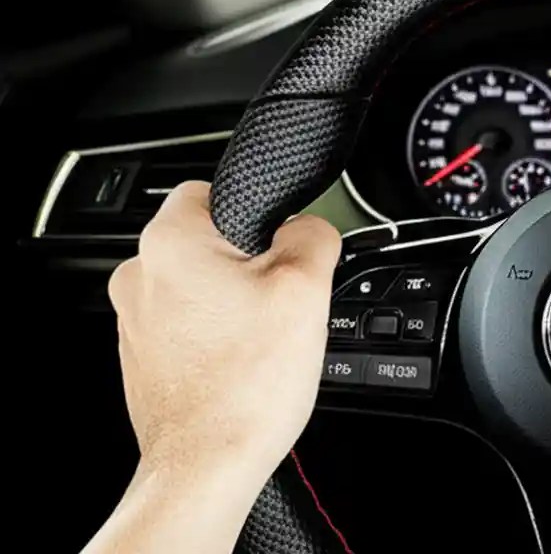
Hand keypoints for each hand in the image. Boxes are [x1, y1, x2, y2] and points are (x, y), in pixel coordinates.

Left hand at [108, 181, 340, 479]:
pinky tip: (244, 364)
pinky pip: (189, 326)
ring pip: (201, 287)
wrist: (207, 466)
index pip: (210, 187)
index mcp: (170, 242)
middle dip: (250, 265)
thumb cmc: (244, 387)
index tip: (280, 244)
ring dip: (234, 303)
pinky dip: (218, 338)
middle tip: (282, 301)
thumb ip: (313, 236)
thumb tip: (308, 227)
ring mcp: (134, 320)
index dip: (257, 212)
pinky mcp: (143, 356)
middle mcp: (139, 276)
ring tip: (263, 340)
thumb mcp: (306, 288)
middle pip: (210, 242)